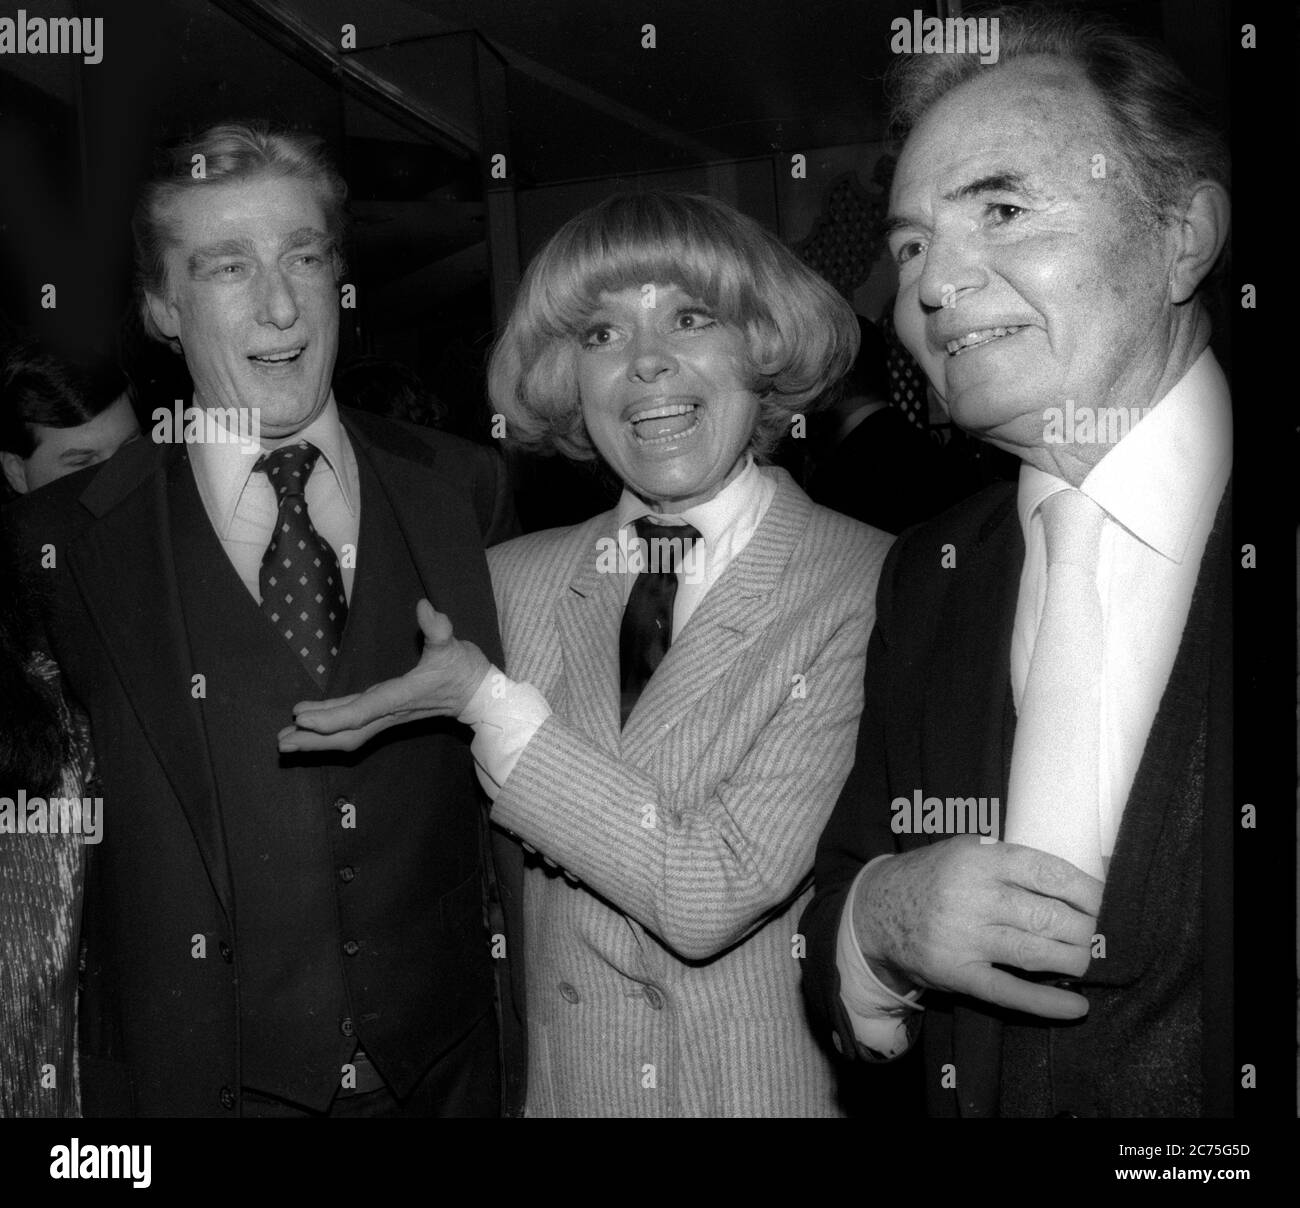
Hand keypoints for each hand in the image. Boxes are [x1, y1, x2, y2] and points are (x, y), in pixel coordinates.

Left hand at [278, 600, 490, 752]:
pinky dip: (329, 728)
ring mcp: (386, 715)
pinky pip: (353, 726)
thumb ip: (438, 628)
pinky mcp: (385, 713)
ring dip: (316, 740)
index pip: (361, 712)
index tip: (301, 717)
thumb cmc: (465, 670)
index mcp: (400, 696)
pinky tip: (311, 725)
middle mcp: (389, 711)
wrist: (480, 696)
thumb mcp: (453, 646)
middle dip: (313, 740)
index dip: (330, 717)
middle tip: (281, 741)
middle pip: (347, 733)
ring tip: (286, 741)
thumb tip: (424, 607)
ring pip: (347, 733)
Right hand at [853, 835, 1102, 1018]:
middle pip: (1049, 916)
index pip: (1048, 873)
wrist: (875, 910)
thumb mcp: (965, 850)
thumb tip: (1075, 885)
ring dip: (1074, 960)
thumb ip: (1010, 862)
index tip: (1108, 901)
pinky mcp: (957, 973)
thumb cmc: (932, 877)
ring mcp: (965, 937)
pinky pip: (1009, 991)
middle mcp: (973, 895)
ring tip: (1087, 960)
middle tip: (1101, 935)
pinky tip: (1077, 1005)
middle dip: (1086, 929)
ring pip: (1035, 953)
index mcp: (980, 858)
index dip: (1087, 891)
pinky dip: (1047, 1002)